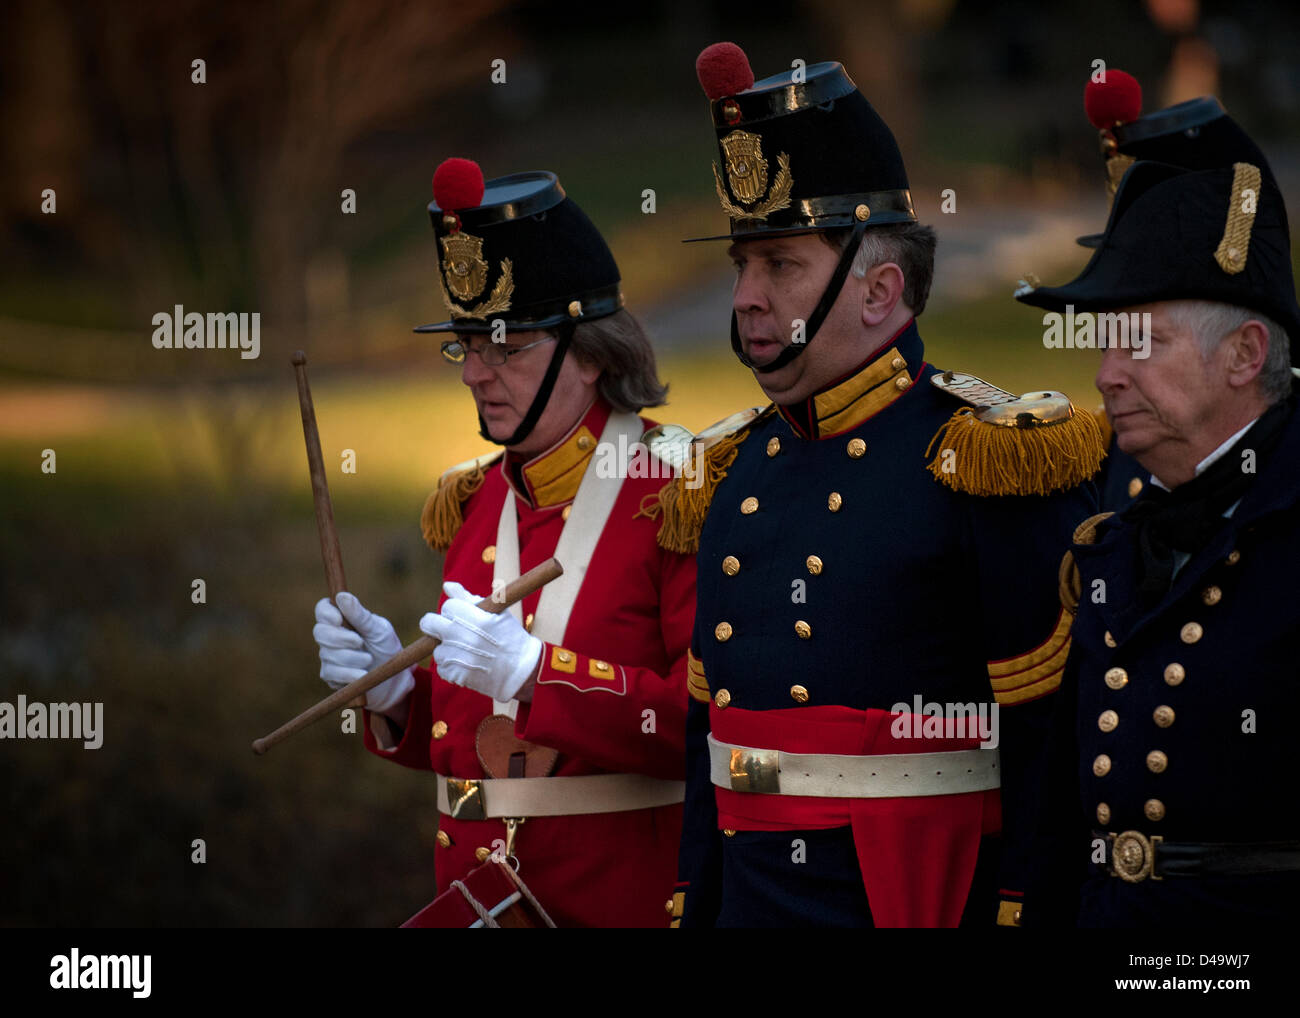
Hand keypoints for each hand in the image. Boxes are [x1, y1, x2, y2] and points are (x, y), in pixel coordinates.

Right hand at [313, 592, 414, 718]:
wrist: (394, 678)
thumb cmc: (386, 648)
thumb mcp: (378, 630)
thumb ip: (360, 615)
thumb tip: (342, 596)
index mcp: (342, 619)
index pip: (323, 610)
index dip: (326, 614)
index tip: (339, 619)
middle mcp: (331, 637)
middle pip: (320, 632)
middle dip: (340, 638)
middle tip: (360, 642)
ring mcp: (328, 656)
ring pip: (328, 654)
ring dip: (351, 658)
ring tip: (369, 659)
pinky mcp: (331, 676)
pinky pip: (332, 674)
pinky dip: (349, 674)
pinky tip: (362, 675)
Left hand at [419, 581, 541, 702]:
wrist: (522, 670)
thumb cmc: (510, 637)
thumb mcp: (496, 613)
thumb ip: (467, 597)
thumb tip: (446, 585)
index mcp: (474, 617)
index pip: (448, 606)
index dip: (455, 610)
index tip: (463, 617)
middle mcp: (462, 636)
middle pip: (428, 623)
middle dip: (435, 624)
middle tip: (446, 630)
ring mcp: (457, 656)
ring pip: (436, 648)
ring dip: (447, 649)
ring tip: (467, 652)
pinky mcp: (455, 675)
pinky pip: (441, 667)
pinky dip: (451, 666)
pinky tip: (467, 664)